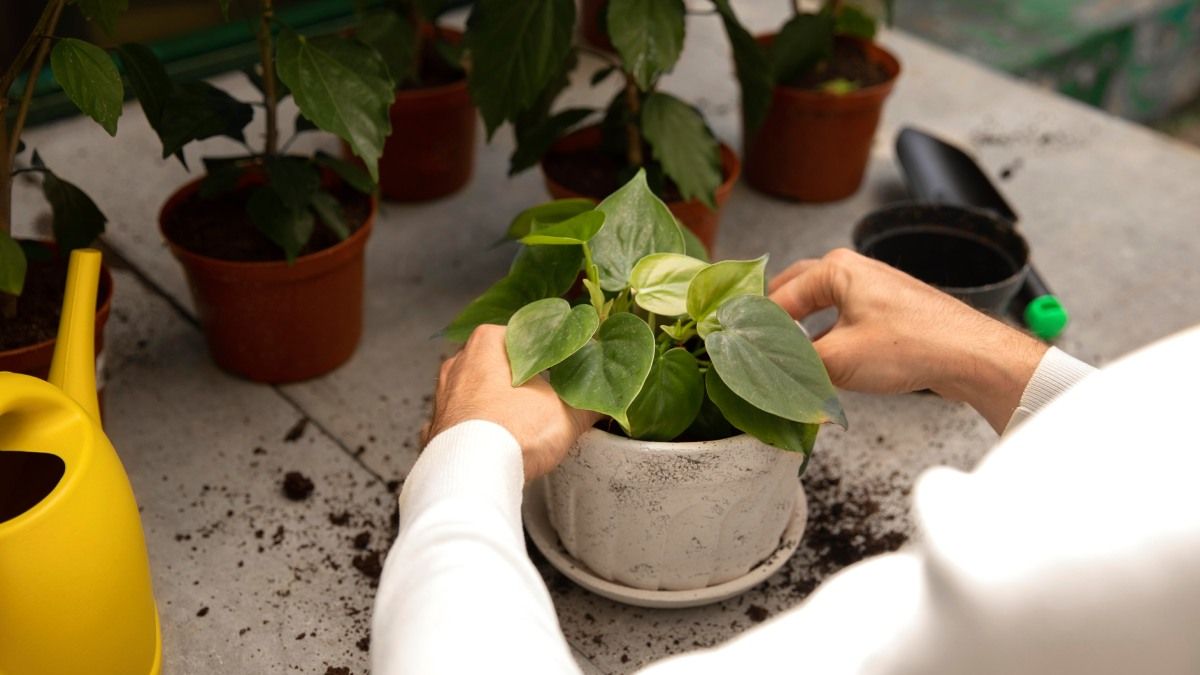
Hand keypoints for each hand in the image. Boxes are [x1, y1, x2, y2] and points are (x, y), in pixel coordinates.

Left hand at [423, 324, 599, 480]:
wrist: (474, 475)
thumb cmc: (515, 432)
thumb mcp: (567, 414)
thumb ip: (589, 405)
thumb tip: (604, 404)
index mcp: (488, 342)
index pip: (522, 335)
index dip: (545, 352)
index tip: (560, 367)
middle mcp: (458, 363)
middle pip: (496, 363)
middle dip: (518, 379)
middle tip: (544, 397)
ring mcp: (442, 396)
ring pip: (475, 392)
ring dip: (495, 405)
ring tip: (521, 424)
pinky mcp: (434, 430)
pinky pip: (460, 424)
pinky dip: (476, 432)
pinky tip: (493, 444)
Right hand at [769, 249, 1046, 431]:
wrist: (970, 355)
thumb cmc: (913, 344)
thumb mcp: (839, 361)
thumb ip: (796, 367)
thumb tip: (767, 377)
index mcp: (834, 268)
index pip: (777, 297)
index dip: (756, 327)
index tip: (739, 350)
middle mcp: (852, 269)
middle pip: (795, 294)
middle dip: (775, 322)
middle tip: (755, 349)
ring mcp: (872, 288)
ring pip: (820, 308)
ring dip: (801, 333)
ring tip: (785, 360)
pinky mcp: (888, 310)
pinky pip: (842, 320)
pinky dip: (826, 339)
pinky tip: (824, 364)